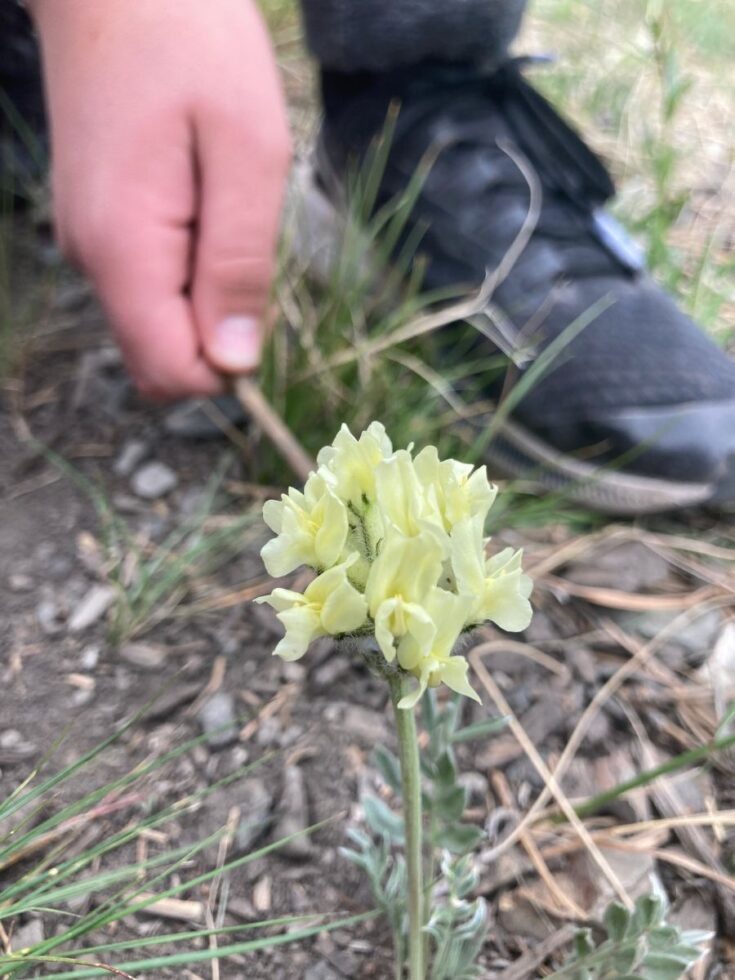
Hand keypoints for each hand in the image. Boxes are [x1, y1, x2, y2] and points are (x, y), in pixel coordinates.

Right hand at [30, 0, 290, 398]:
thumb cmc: (193, 43)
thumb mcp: (248, 151)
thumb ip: (239, 263)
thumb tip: (236, 362)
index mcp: (124, 250)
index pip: (170, 371)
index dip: (226, 367)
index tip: (260, 305)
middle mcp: (92, 259)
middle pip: (159, 358)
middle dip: (217, 336)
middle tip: (246, 245)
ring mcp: (88, 241)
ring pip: (155, 322)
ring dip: (205, 296)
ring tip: (222, 207)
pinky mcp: (97, 224)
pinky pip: (147, 285)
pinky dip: (187, 270)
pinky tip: (201, 201)